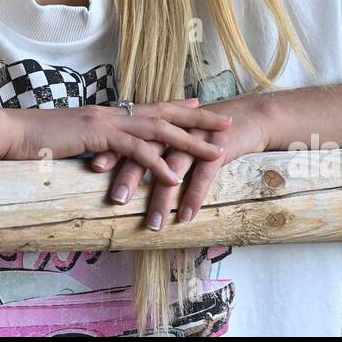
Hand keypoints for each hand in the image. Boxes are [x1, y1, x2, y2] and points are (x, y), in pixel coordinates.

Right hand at [0, 98, 232, 186]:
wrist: (11, 133)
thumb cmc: (35, 141)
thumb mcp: (70, 142)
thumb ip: (91, 145)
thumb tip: (102, 155)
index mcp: (107, 113)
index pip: (149, 108)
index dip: (177, 109)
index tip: (201, 108)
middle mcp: (112, 113)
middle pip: (164, 114)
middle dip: (198, 121)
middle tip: (228, 123)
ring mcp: (106, 122)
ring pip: (157, 130)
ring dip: (190, 142)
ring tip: (217, 152)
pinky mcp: (96, 135)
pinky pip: (134, 150)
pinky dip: (156, 162)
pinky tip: (175, 174)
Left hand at [91, 96, 270, 228]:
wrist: (247, 117)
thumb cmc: (205, 132)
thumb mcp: (176, 134)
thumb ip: (152, 146)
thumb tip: (123, 167)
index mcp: (161, 124)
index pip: (131, 135)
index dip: (113, 149)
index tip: (94, 167)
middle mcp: (174, 129)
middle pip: (148, 150)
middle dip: (131, 175)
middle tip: (116, 200)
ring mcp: (196, 137)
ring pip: (174, 167)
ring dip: (163, 197)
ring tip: (153, 224)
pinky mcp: (219, 147)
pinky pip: (204, 175)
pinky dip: (194, 197)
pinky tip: (186, 217)